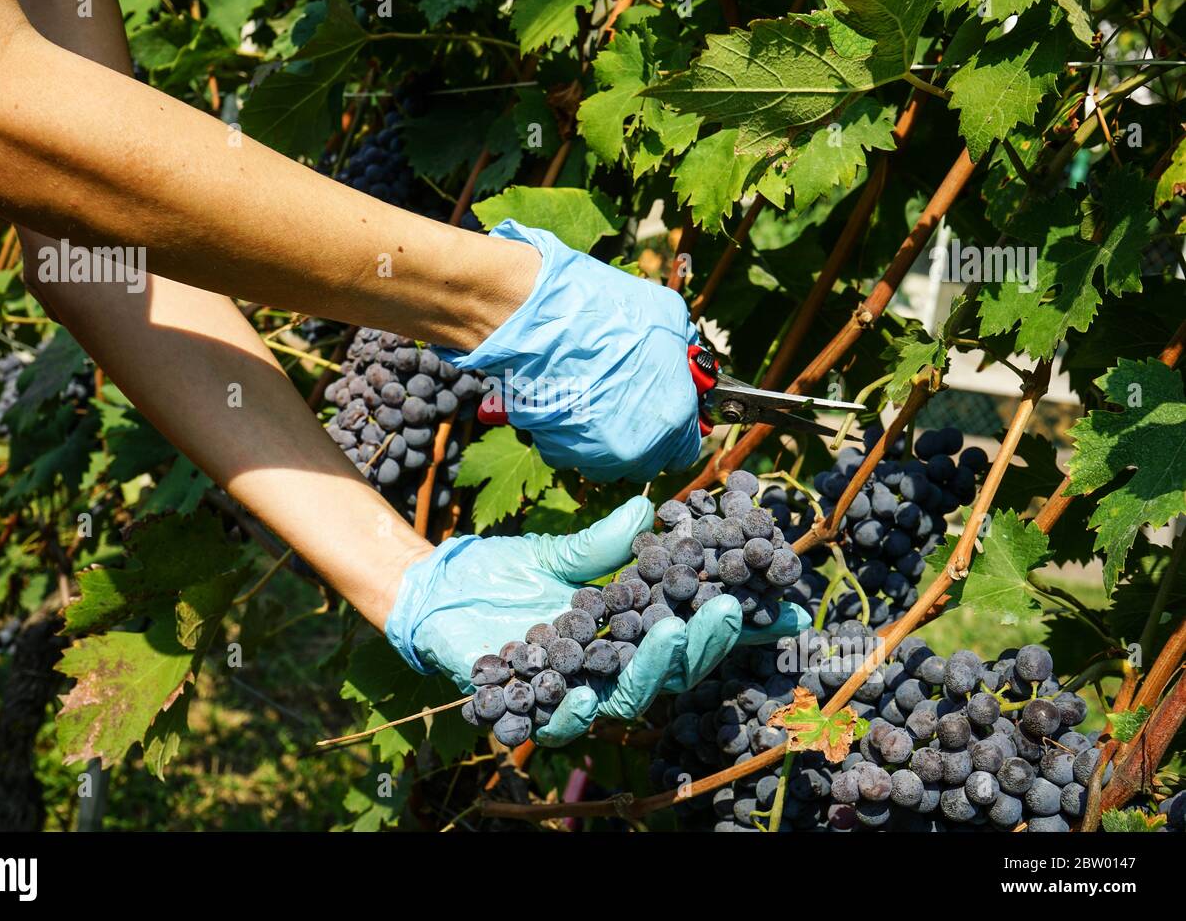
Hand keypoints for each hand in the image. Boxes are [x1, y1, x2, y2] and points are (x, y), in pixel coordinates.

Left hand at [384, 496, 810, 746]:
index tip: (789, 609)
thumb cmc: (505, 576)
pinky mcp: (527, 706)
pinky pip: (555, 722)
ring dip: (652, 669)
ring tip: (670, 632)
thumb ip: (603, 542)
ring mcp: (572, 690)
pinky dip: (570, 710)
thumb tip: (649, 506)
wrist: (439, 594)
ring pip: (626, 698)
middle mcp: (610, 668)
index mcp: (629, 632)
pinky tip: (580, 691)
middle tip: (731, 607)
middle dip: (705, 641)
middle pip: (673, 671)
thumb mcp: (560, 554)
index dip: (740, 627)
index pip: (694, 633)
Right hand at [435, 221, 701, 482]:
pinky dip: (571, 434)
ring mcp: (595, 455)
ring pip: (607, 462)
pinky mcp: (558, 452)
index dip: (676, 429)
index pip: (685, 450)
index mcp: (673, 416)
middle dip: (641, 436)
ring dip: (605, 440)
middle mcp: (638, 446)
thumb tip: (683, 357)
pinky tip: (566, 399)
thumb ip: (681, 347)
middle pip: (647, 461)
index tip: (663, 412)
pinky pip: (571, 452)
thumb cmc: (604, 310)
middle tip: (625, 401)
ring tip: (592, 399)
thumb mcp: (666, 315)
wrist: (538, 318)